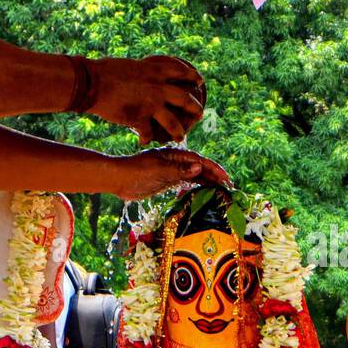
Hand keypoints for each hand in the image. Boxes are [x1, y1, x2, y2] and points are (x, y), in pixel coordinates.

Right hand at [86, 56, 205, 143]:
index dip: (192, 76)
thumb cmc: (104, 71)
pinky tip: (143, 141)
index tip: (199, 81)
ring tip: (180, 138)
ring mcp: (151, 104)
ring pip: (173, 122)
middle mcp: (158, 88)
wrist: (90, 83)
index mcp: (155, 71)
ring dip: (178, 131)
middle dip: (195, 107)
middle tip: (199, 113)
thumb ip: (141, 72)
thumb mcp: (129, 65)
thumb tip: (142, 73)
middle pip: (184, 99)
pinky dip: (146, 138)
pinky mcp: (140, 118)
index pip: (181, 71)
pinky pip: (148, 133)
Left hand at [113, 147, 229, 199]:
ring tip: (221, 191)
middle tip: (229, 188)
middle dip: (215, 177)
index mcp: (175, 154)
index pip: (200, 161)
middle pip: (200, 168)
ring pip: (195, 176)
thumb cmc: (136, 171)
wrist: (118, 179)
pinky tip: (205, 193)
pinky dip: (197, 187)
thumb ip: (180, 170)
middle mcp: (176, 161)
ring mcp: (172, 171)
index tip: (226, 179)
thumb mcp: (159, 170)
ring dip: (208, 183)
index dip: (215, 169)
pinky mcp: (167, 181)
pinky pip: (187, 183)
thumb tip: (200, 167)